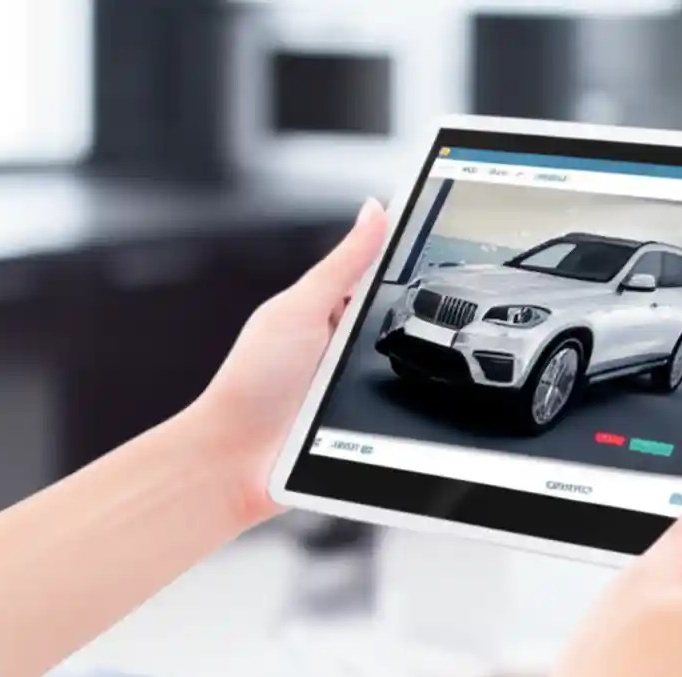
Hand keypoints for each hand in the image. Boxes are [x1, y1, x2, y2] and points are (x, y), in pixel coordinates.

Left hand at [194, 198, 387, 526]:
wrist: (236, 462)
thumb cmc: (251, 384)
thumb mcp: (301, 308)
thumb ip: (343, 262)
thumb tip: (375, 209)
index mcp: (327, 312)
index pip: (381, 278)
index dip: (411, 263)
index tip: (445, 243)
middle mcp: (343, 349)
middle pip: (401, 326)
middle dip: (416, 327)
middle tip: (408, 331)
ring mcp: (354, 390)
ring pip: (406, 371)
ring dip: (407, 375)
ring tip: (384, 379)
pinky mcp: (365, 428)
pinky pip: (402, 415)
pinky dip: (405, 413)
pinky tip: (394, 411)